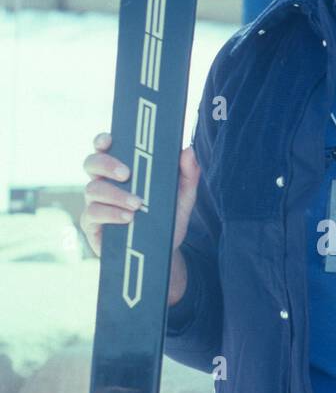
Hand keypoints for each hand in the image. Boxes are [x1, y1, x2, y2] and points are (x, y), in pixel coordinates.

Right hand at [80, 131, 200, 304]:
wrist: (163, 252)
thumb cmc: (168, 218)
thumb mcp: (182, 197)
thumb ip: (187, 174)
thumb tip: (188, 150)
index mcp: (120, 171)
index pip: (104, 149)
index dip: (101, 141)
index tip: (109, 140)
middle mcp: (104, 183)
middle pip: (91, 163)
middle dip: (106, 164)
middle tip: (127, 173)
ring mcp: (95, 204)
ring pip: (92, 189)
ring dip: (114, 194)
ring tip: (136, 204)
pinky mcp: (92, 225)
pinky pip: (92, 214)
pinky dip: (110, 214)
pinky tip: (127, 218)